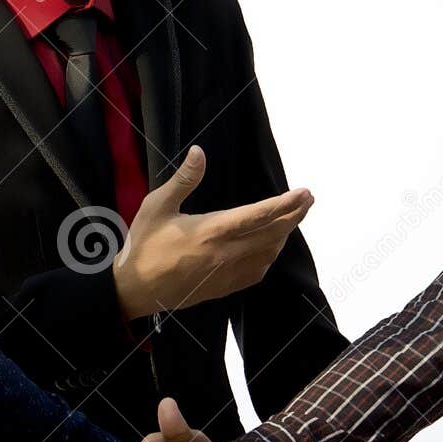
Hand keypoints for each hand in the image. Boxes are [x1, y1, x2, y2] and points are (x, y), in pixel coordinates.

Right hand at [113, 146, 312, 320]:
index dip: (285, 203)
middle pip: (273, 234)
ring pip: (268, 253)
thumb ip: (183, 179)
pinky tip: (270, 247)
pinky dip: (269, 256)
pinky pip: (257, 271)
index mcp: (211, 231)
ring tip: (292, 217)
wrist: (134, 289)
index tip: (303, 192)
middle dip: (294, 215)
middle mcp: (225, 254)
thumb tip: (200, 152)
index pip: (259, 215)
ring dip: (283, 234)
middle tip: (308, 200)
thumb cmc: (144, 244)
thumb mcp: (158, 205)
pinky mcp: (224, 288)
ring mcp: (227, 273)